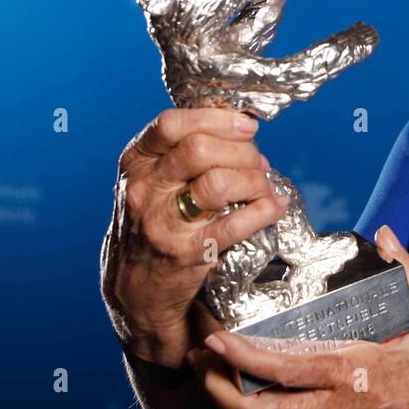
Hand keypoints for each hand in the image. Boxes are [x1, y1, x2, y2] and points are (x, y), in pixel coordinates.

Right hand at [100, 107, 289, 368]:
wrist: (134, 289)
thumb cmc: (151, 223)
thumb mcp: (152, 179)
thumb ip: (183, 148)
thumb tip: (236, 120)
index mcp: (136, 164)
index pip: (171, 125)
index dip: (216, 119)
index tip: (246, 126)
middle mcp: (144, 190)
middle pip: (200, 150)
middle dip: (242, 151)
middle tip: (258, 162)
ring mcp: (163, 223)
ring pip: (218, 182)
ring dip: (254, 179)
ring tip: (263, 185)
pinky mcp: (188, 252)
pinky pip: (236, 223)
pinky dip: (264, 210)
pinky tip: (274, 206)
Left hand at [189, 225, 408, 408]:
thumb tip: (385, 235)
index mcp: (349, 374)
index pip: (282, 370)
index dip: (241, 358)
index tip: (215, 339)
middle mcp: (329, 407)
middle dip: (216, 387)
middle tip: (198, 358)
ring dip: (235, 396)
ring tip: (216, 369)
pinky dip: (268, 404)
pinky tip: (261, 383)